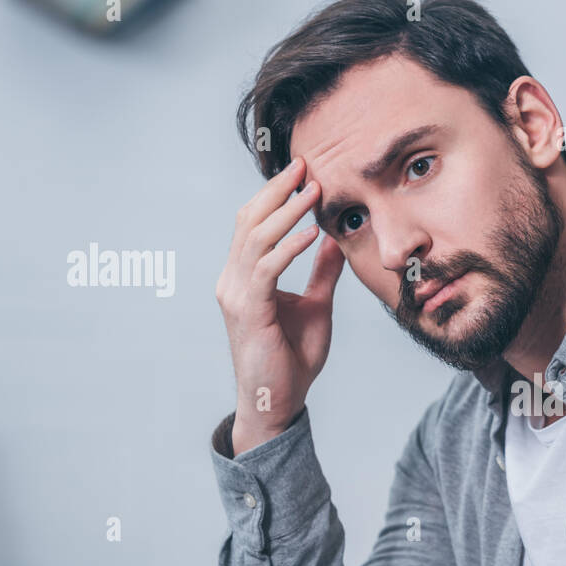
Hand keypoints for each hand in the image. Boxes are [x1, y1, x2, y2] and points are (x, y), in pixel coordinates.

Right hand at [215, 155, 346, 452]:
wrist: (278, 400)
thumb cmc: (293, 359)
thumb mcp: (316, 306)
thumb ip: (321, 273)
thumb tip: (333, 241)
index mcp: (246, 277)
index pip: (255, 224)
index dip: (277, 195)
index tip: (304, 171)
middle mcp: (233, 280)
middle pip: (250, 221)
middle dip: (278, 191)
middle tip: (305, 165)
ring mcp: (236, 294)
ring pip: (255, 238)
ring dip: (286, 211)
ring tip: (312, 189)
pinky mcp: (248, 310)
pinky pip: (266, 269)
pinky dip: (288, 247)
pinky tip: (310, 233)